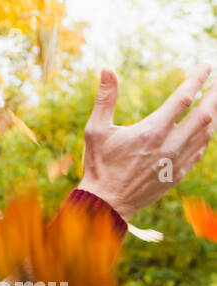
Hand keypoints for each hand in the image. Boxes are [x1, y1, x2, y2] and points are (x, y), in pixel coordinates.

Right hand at [78, 65, 216, 220]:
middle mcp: (169, 145)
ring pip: (207, 132)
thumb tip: (107, 69)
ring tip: (215, 101)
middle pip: (205, 113)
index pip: (183, 98)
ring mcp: (176, 161)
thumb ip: (105, 99)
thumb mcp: (95, 131)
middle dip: (215, 94)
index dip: (197, 79)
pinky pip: (200, 150)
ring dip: (214, 114)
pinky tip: (206, 128)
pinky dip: (206, 135)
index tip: (206, 66)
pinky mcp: (178, 174)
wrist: (105, 204)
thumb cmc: (98, 165)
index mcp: (151, 131)